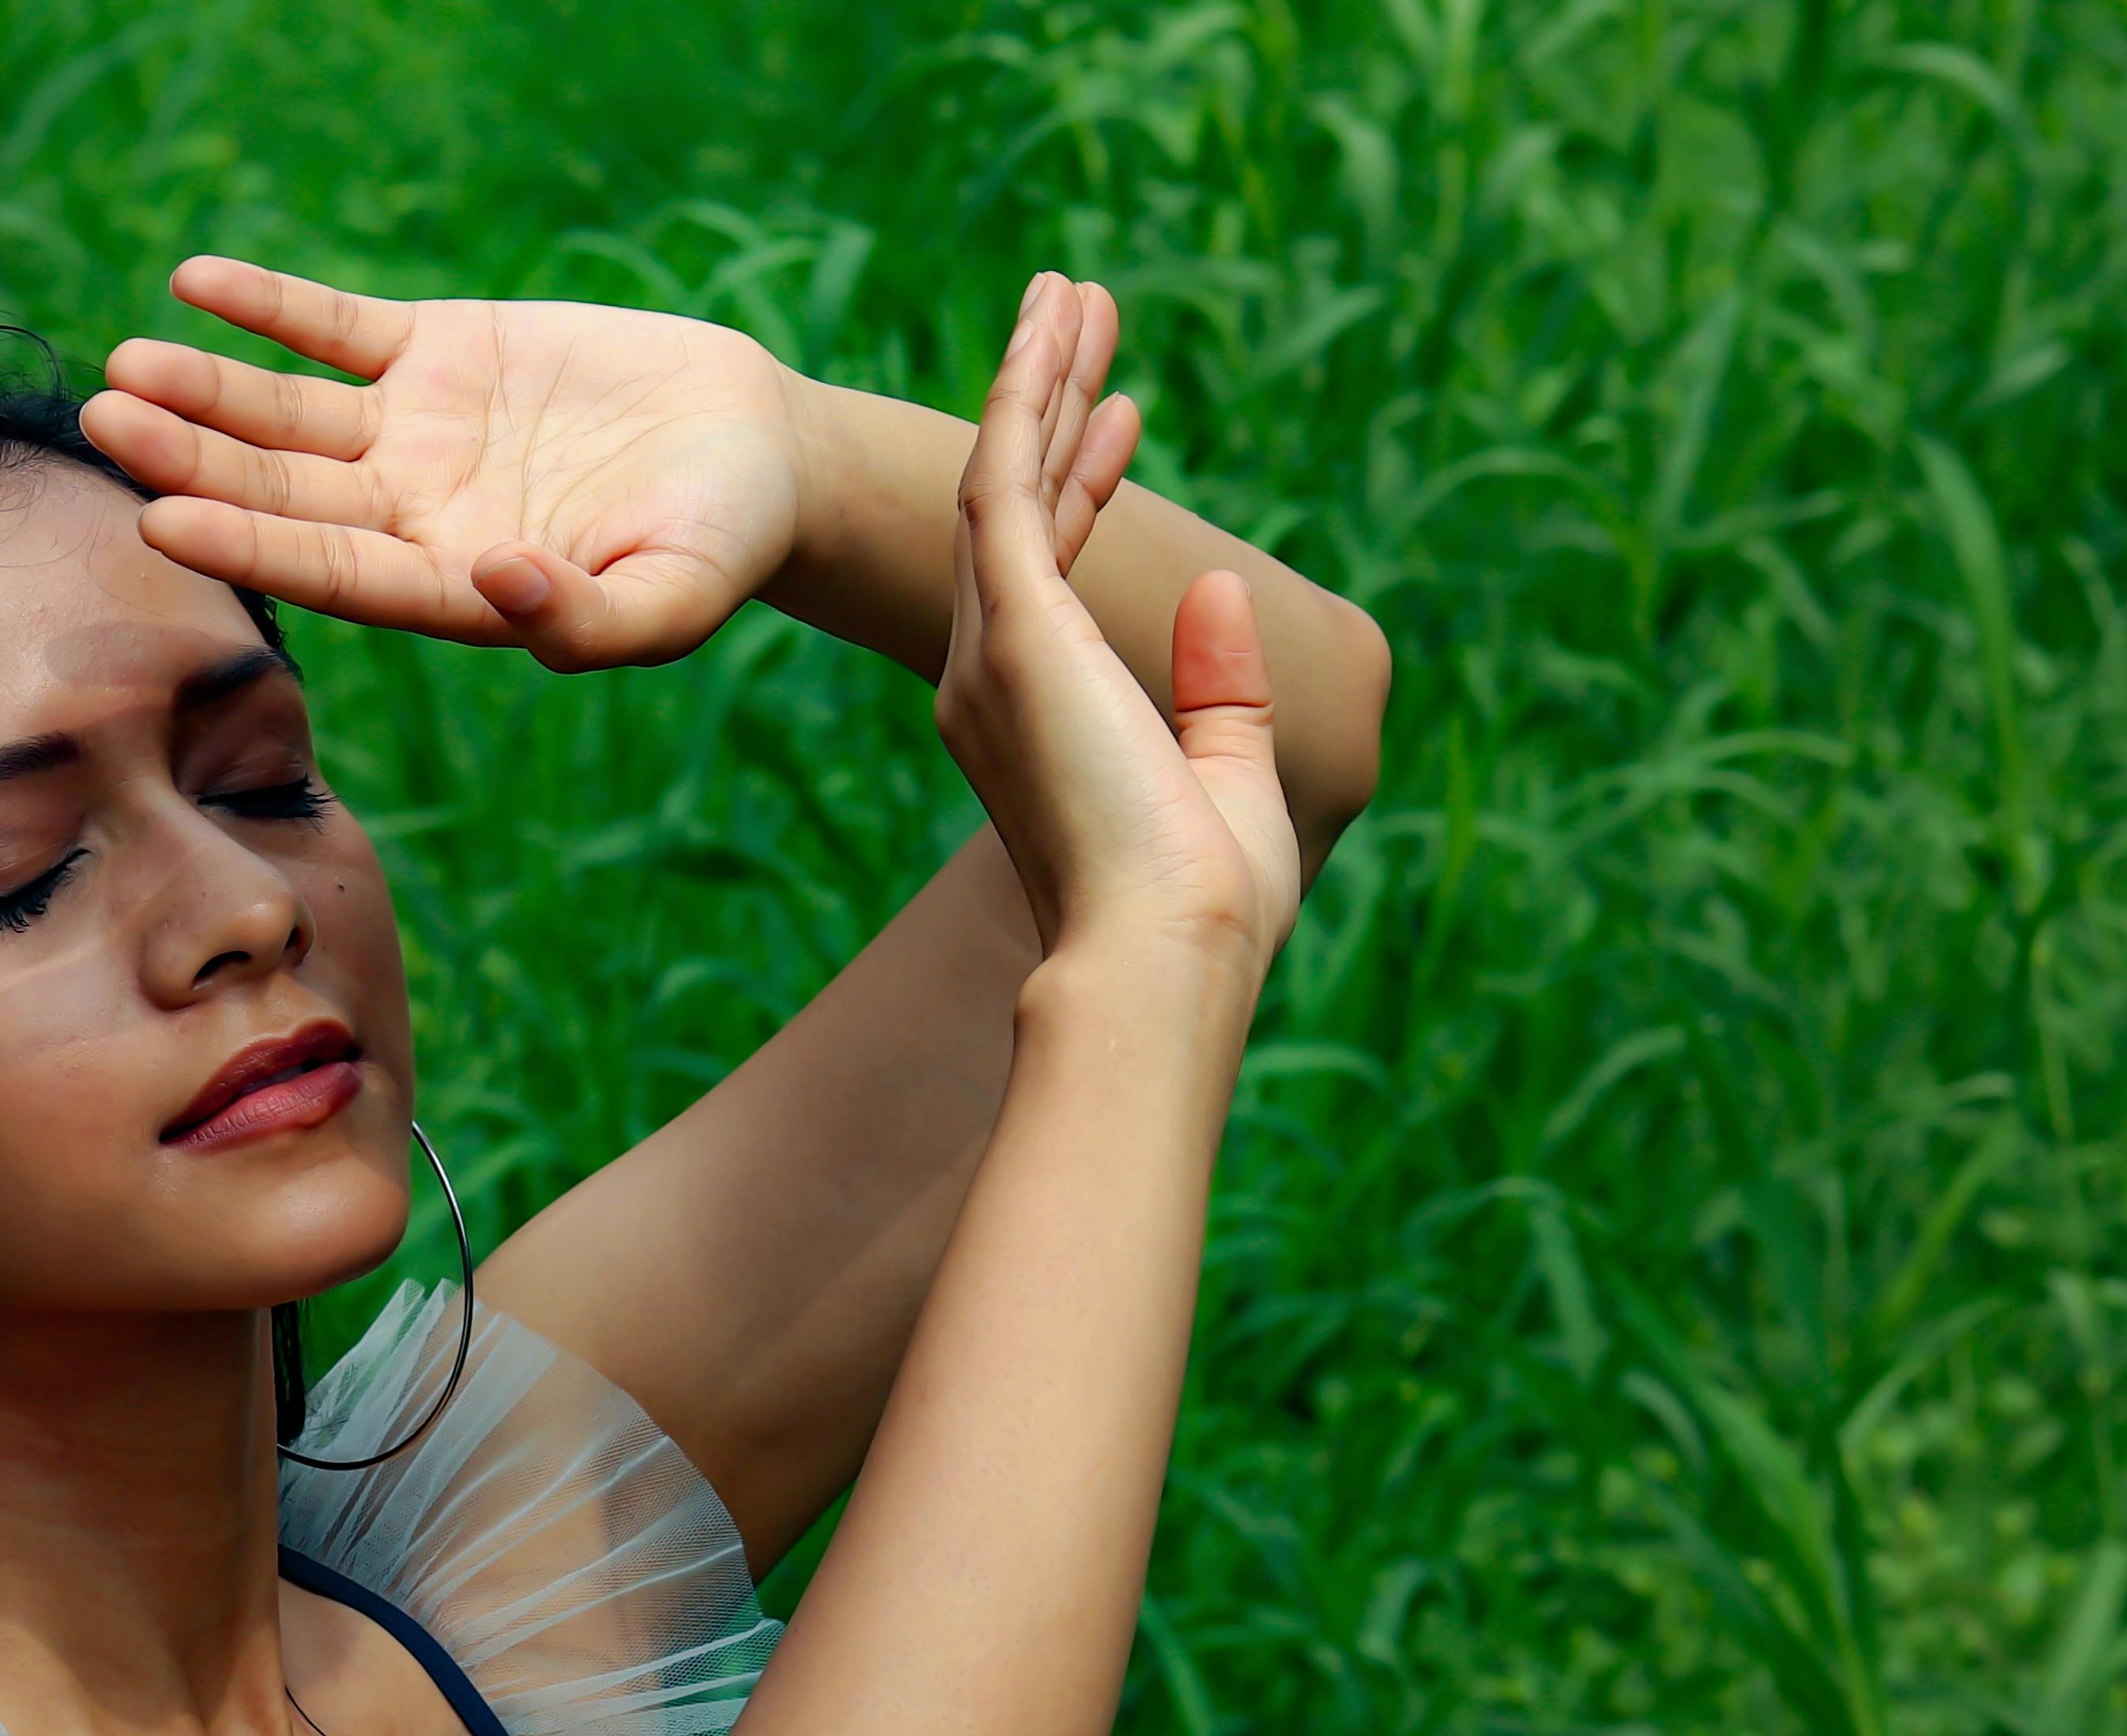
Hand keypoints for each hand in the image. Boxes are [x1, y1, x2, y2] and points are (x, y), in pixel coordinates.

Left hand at [84, 256, 806, 670]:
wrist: (756, 451)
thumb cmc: (721, 543)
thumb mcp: (676, 599)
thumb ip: (592, 621)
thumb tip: (498, 583)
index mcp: (450, 590)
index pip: (330, 573)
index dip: (248, 549)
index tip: (165, 524)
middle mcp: (410, 518)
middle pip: (280, 496)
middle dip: (191, 463)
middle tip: (108, 428)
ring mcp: (415, 434)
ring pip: (285, 417)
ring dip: (206, 391)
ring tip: (123, 369)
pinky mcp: (436, 354)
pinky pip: (334, 330)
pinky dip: (268, 307)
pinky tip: (196, 282)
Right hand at [934, 275, 1299, 986]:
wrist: (1160, 957)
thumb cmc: (1201, 907)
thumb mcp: (1228, 780)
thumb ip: (1222, 694)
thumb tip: (1220, 589)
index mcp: (1036, 724)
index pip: (1051, 577)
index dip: (1084, 486)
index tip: (1122, 411)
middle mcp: (991, 682)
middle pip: (1013, 509)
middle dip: (1046, 406)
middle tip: (1076, 314)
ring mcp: (992, 653)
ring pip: (1000, 479)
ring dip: (1037, 379)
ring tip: (1070, 294)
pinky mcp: (1013, 627)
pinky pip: (1003, 482)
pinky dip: (1028, 399)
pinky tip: (1056, 333)